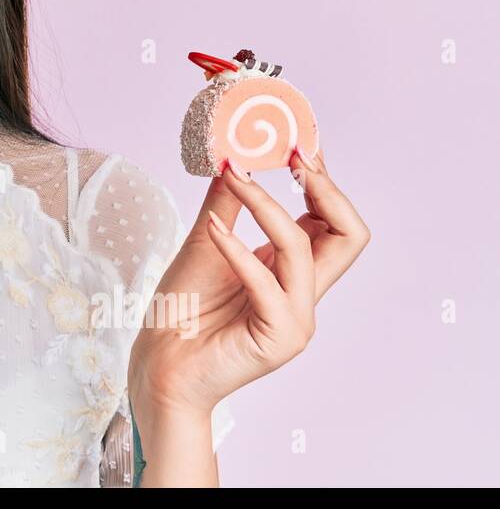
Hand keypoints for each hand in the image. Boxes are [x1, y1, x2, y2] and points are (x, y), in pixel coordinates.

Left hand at [128, 146, 371, 417]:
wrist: (159, 366)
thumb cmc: (180, 309)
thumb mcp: (205, 242)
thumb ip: (225, 204)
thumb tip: (234, 155)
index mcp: (292, 271)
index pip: (332, 220)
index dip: (321, 180)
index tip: (298, 141)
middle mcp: (303, 293)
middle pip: (350, 233)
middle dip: (324, 188)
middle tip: (291, 155)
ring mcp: (297, 318)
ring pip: (308, 249)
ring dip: (268, 207)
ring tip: (235, 180)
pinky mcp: (279, 338)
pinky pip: (268, 284)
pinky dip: (239, 250)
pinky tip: (213, 230)